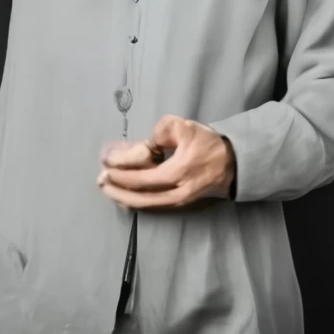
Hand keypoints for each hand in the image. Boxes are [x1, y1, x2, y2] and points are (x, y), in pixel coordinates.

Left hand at [96, 115, 235, 209]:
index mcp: (177, 173)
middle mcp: (176, 193)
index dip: (121, 171)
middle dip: (117, 188)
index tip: (105, 162)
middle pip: (140, 196)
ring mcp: (178, 202)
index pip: (141, 177)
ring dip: (124, 197)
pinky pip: (153, 206)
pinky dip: (136, 202)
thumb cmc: (207, 144)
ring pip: (145, 205)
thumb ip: (163, 131)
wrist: (233, 163)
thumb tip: (146, 144)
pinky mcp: (180, 204)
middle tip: (100, 179)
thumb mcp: (185, 127)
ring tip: (107, 188)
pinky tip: (125, 197)